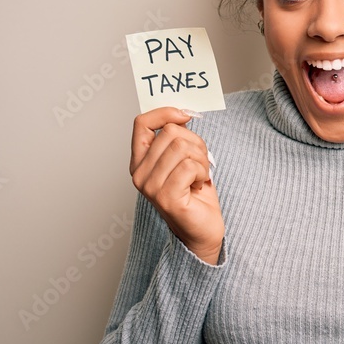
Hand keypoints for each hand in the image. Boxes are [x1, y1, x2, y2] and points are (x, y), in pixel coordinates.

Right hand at [130, 107, 223, 263]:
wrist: (203, 230)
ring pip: (182, 147)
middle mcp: (139, 174)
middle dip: (195, 142)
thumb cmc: (194, 194)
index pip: (142, 123)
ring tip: (200, 175)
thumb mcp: (182, 159)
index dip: (165, 113)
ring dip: (201, 159)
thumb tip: (182, 114)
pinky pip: (190, 166)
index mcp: (140, 162)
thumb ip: (176, 139)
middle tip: (200, 162)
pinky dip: (203, 172)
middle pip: (170, 132)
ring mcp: (151, 187)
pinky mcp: (166, 197)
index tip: (186, 116)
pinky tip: (200, 185)